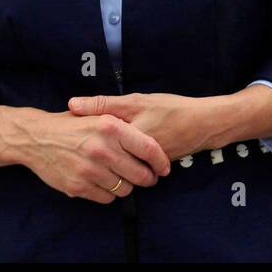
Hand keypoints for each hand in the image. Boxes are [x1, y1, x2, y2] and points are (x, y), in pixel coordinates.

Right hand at [17, 109, 169, 203]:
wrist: (37, 138)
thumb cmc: (72, 125)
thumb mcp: (99, 115)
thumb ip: (124, 125)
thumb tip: (154, 141)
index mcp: (110, 127)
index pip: (148, 149)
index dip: (161, 161)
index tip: (165, 168)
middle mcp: (102, 149)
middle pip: (140, 174)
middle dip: (148, 178)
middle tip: (148, 177)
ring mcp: (89, 170)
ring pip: (124, 189)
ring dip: (127, 186)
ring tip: (123, 177)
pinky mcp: (78, 186)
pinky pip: (107, 198)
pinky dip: (110, 193)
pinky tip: (105, 182)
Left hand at [68, 93, 220, 162]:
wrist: (204, 124)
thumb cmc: (171, 108)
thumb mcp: (137, 101)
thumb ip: (104, 104)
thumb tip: (72, 104)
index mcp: (124, 139)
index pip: (93, 142)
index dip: (79, 137)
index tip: (67, 134)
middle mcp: (131, 158)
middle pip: (101, 159)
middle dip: (88, 156)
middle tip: (77, 150)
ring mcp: (141, 167)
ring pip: (115, 167)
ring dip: (105, 162)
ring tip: (92, 155)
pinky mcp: (151, 170)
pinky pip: (130, 169)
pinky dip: (122, 162)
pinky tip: (117, 155)